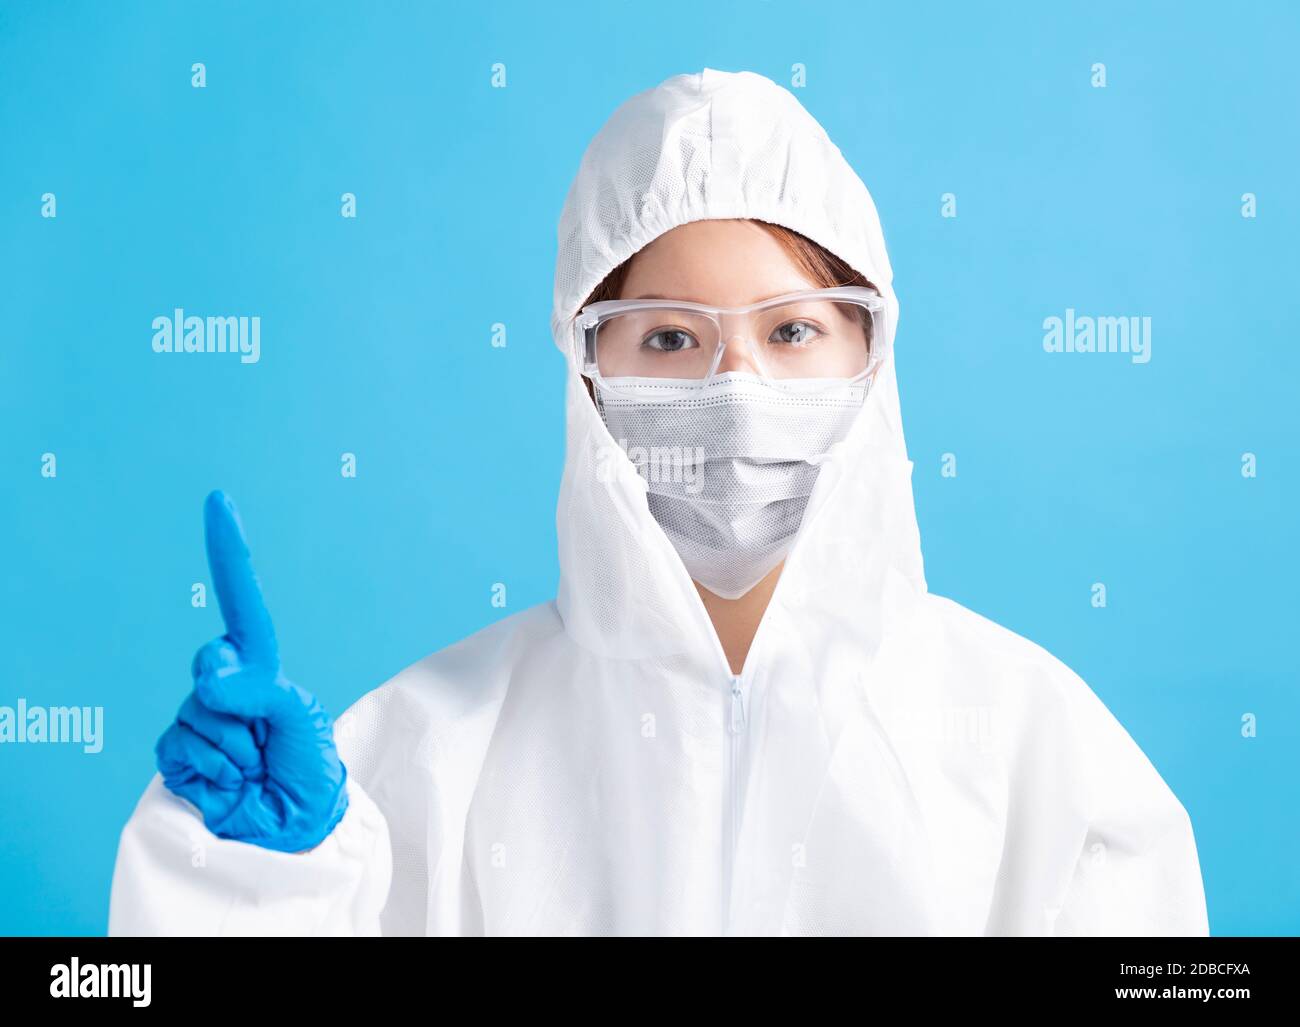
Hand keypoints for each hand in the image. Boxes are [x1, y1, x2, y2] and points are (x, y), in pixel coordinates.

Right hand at [155, 490, 348, 852]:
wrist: (295, 826)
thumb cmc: (307, 767)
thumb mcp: (299, 715)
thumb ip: (257, 689)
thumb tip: (211, 684)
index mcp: (259, 667)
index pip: (241, 601)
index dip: (230, 553)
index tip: (220, 501)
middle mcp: (225, 685)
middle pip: (210, 659)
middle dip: (237, 693)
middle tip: (261, 732)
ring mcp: (198, 717)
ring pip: (199, 707)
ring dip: (236, 741)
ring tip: (255, 763)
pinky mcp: (179, 751)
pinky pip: (183, 742)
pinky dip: (215, 764)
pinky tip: (233, 779)